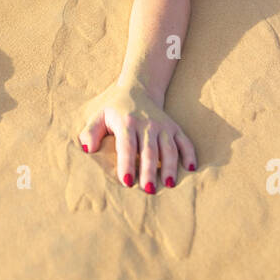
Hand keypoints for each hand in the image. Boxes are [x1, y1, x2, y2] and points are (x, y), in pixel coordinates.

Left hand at [78, 79, 196, 191]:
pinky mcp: (174, 128)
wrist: (138, 89)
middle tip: (148, 190)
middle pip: (149, 151)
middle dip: (149, 171)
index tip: (127, 182)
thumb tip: (88, 149)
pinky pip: (185, 141)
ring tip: (169, 185)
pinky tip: (190, 169)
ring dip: (170, 167)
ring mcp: (163, 126)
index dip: (127, 164)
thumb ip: (90, 132)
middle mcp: (147, 124)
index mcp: (127, 122)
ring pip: (169, 148)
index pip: (127, 146)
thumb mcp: (99, 116)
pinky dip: (189, 154)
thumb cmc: (115, 110)